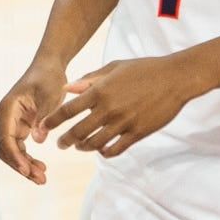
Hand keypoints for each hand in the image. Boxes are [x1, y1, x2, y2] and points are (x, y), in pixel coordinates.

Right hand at [0, 61, 68, 183]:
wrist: (48, 67)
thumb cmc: (48, 77)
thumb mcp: (50, 95)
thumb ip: (43, 116)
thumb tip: (37, 140)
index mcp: (7, 109)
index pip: (6, 139)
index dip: (16, 158)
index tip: (28, 171)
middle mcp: (4, 118)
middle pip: (6, 150)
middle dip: (21, 167)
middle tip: (40, 180)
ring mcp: (10, 124)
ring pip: (12, 152)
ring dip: (25, 166)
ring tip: (43, 179)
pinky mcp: (19, 127)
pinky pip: (20, 149)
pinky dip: (28, 160)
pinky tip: (42, 168)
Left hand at [37, 55, 202, 157]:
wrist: (175, 78)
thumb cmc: (144, 69)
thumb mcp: (114, 67)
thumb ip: (89, 79)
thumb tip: (67, 89)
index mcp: (100, 91)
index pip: (68, 110)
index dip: (52, 121)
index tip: (44, 127)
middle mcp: (109, 109)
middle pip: (78, 132)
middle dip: (65, 140)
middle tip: (61, 144)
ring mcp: (124, 123)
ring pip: (95, 144)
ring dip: (84, 147)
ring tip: (80, 146)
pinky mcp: (138, 133)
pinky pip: (115, 149)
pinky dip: (105, 152)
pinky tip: (101, 150)